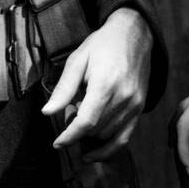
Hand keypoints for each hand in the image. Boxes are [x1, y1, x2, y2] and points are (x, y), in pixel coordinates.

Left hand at [42, 7, 152, 161]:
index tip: (57, 143)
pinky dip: (108, 148)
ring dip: (90, 135)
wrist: (134, 34)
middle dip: (76, 129)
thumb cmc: (103, 44)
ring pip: (107, 135)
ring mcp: (134, 104)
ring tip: (82, 116)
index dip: (69, 136)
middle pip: (95, 130)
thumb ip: (64, 88)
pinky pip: (124, 137)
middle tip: (69, 112)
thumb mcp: (78, 60)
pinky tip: (93, 153)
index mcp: (105, 84)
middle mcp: (123, 97)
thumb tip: (48, 112)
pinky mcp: (140, 108)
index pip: (86, 122)